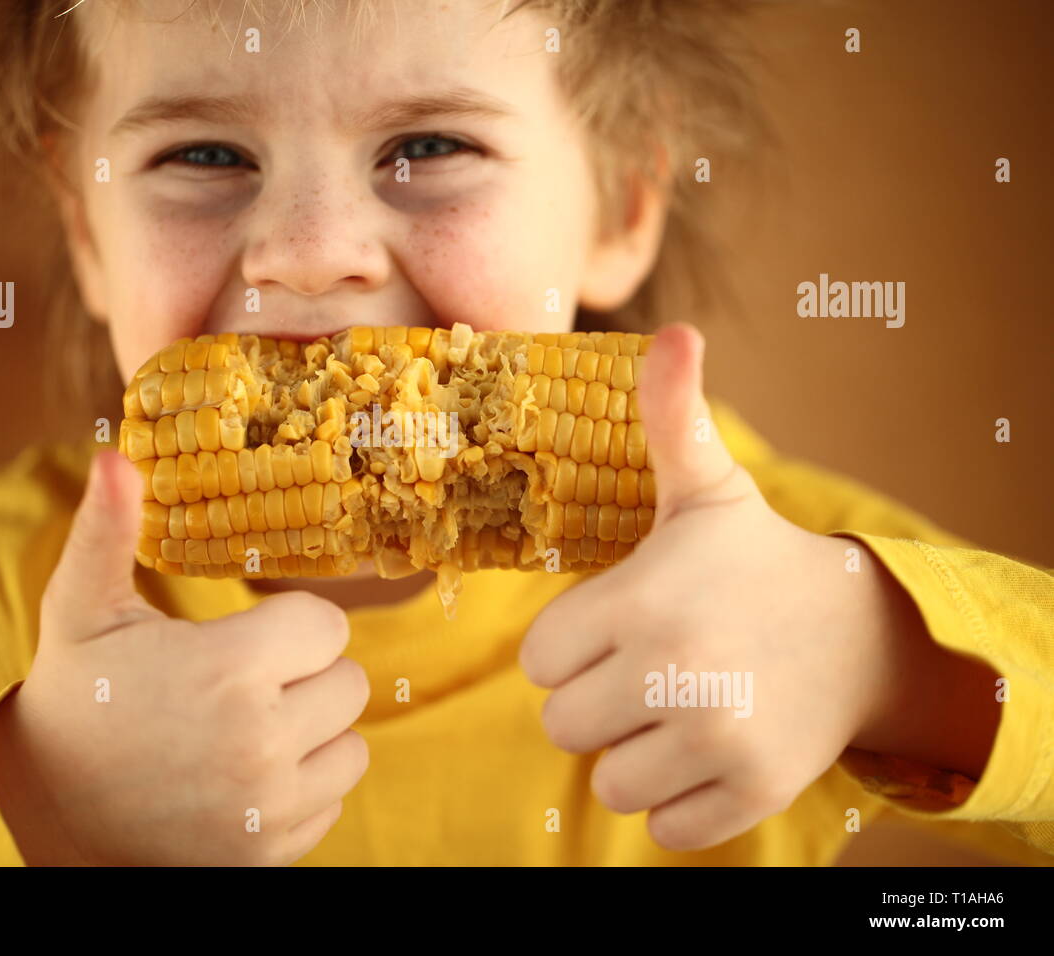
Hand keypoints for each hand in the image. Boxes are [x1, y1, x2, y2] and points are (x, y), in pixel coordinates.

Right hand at [0, 450, 369, 865]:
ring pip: (351, 747)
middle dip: (306, 677)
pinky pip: (332, 802)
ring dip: (314, 734)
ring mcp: (269, 807)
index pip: (328, 627)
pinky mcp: (269, 855)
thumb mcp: (83, 610)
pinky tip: (245, 779)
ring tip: (249, 729)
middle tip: (245, 685)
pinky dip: (302, 790)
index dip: (291, 627)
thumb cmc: (76, 696)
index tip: (249, 639)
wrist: (47, 811)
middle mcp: (261, 743)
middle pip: (350, 685)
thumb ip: (106, 532)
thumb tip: (115, 455)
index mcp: (230, 669)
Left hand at [519, 323, 901, 850]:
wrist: (860, 633)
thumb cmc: (755, 559)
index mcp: (645, 599)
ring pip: (608, 780)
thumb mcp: (707, 489)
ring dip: (631, 752)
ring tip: (674, 709)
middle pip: (563, 723)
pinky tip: (705, 750)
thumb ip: (672, 418)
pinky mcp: (751, 793)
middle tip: (644, 669)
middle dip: (593, 700)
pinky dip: (676, 800)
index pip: (537, 660)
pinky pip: (664, 827)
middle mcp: (678, 672)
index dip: (567, 646)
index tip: (611, 628)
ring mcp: (719, 740)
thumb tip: (674, 331)